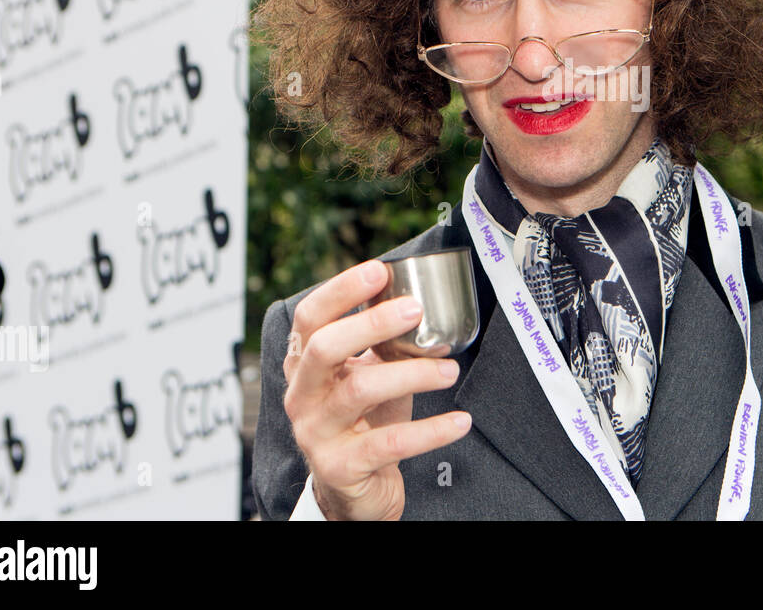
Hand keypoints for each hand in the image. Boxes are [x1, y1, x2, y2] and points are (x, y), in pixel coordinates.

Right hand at [282, 259, 472, 519]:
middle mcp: (302, 396)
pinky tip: (459, 421)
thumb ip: (381, 345)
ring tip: (450, 369)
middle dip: (371, 324)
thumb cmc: (364, 423)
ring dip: (413, 373)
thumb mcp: (369, 377)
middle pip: (324, 347)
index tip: (378, 271)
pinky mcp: (341, 467)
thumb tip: (415, 300)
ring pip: (360, 390)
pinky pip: (390, 443)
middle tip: (416, 311)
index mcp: (305, 366)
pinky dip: (431, 430)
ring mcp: (316, 433)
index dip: (340, 290)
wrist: (353, 492)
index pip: (309, 318)